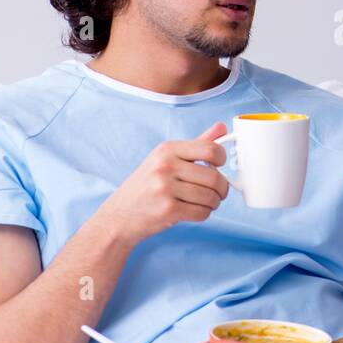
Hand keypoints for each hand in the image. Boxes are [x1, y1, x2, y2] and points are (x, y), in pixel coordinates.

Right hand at [99, 121, 230, 247]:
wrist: (120, 215)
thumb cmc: (146, 186)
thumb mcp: (166, 158)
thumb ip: (196, 144)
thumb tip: (222, 127)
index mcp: (167, 149)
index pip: (210, 149)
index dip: (222, 159)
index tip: (219, 166)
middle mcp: (165, 166)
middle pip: (214, 177)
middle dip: (222, 188)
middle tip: (218, 192)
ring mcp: (165, 188)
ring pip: (210, 197)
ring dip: (213, 203)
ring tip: (205, 202)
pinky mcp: (168, 210)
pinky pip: (202, 212)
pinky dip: (204, 214)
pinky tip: (194, 211)